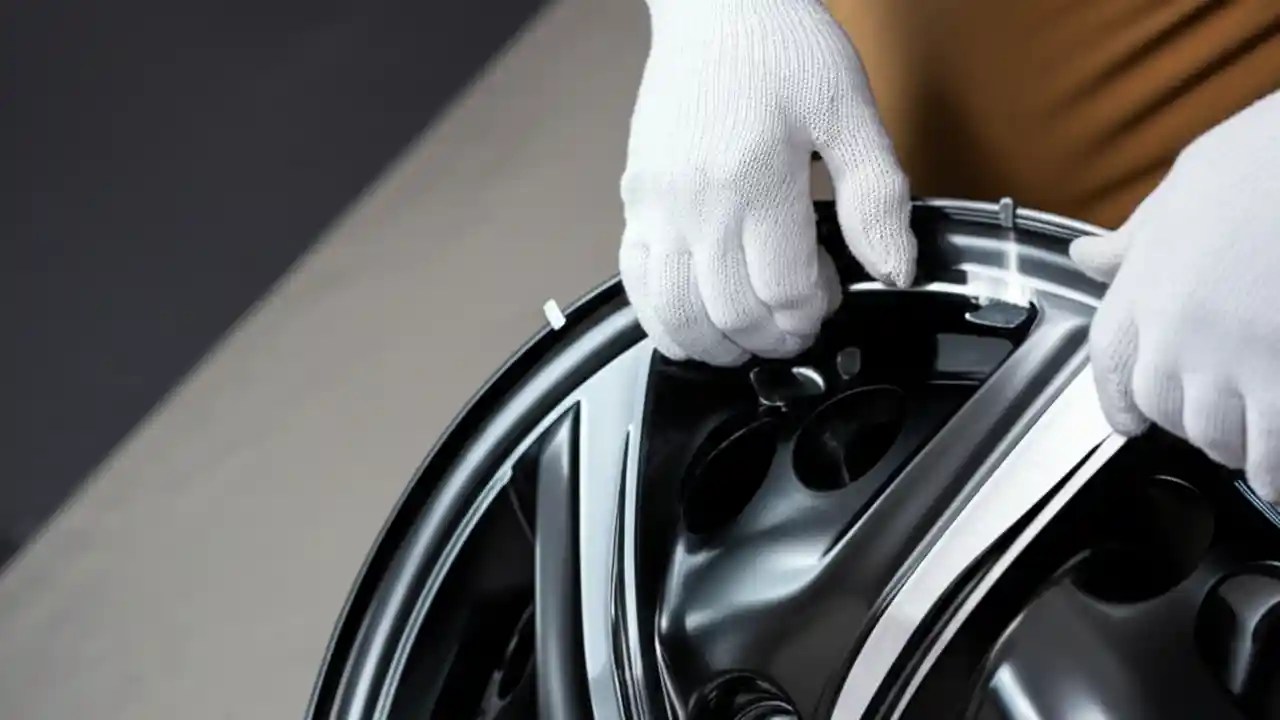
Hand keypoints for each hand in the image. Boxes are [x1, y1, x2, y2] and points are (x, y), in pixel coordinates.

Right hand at [620, 0, 915, 365]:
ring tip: (747, 343)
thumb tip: (893, 269)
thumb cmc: (782, 47)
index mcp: (758, 178)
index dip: (811, 313)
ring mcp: (658, 205)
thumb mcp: (851, 112)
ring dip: (716, 345)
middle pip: (732, 312)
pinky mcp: (635, 202)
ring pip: (676, 312)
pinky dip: (660, 321)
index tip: (827, 299)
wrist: (716, 7)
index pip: (783, 289)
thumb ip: (875, 197)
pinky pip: (636, 282)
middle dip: (772, 338)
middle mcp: (699, 200)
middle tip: (796, 328)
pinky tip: (689, 332)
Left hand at [1071, 92, 1279, 501]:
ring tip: (1248, 448)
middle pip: (1162, 405)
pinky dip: (1272, 470)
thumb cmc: (1262, 162)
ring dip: (1230, 446)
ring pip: (1215, 434)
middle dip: (1184, 422)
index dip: (1116, 398)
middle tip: (1212, 424)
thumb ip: (1136, 241)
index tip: (1129, 420)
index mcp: (1140, 286)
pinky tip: (1275, 481)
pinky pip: (1270, 445)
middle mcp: (1174, 332)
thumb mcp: (1183, 187)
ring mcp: (1230, 359)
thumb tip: (1087, 257)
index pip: (1109, 363)